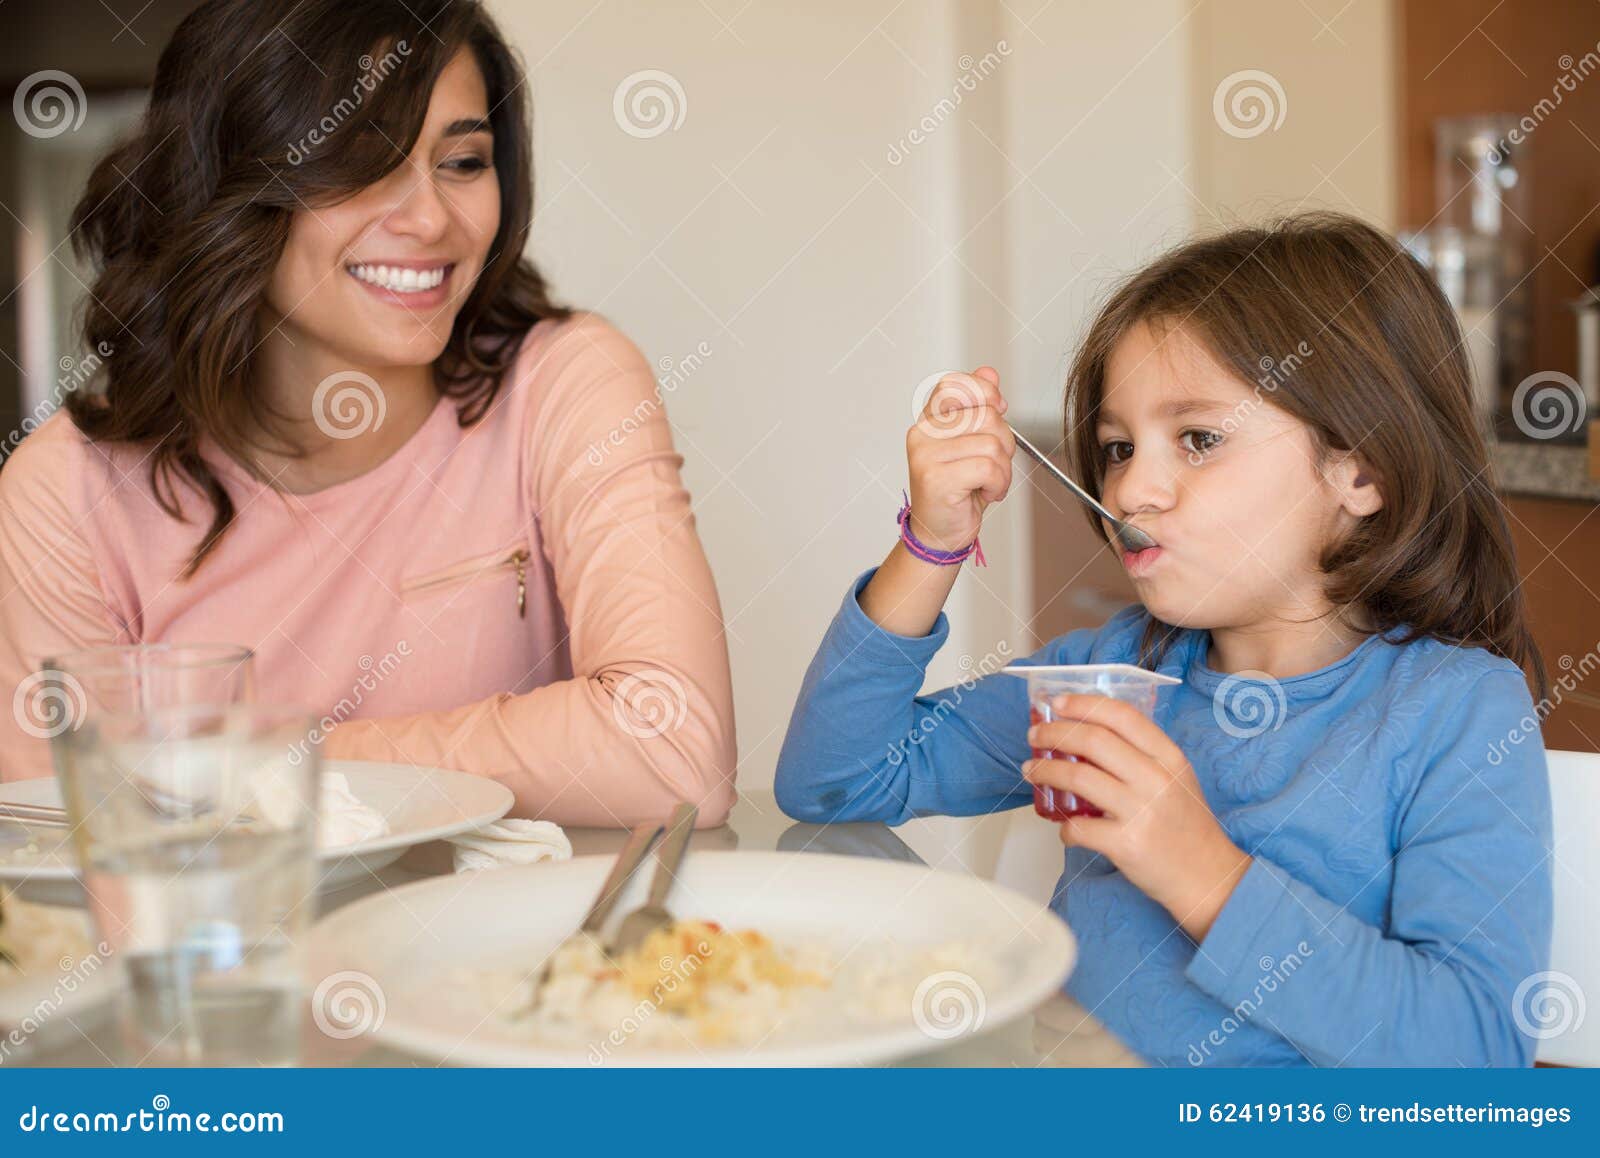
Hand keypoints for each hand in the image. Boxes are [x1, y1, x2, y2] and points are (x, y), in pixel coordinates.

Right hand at [905, 368, 1014, 552]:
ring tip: (989, 483)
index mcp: (928, 421)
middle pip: (986, 415)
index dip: (984, 391)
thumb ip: (979, 407)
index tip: (998, 409)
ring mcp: (926, 455)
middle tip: (994, 465)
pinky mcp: (936, 478)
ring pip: (991, 443)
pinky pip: (988, 467)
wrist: (940, 534)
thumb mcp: (972, 444)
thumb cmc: (957, 492)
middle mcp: (922, 434)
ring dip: (1002, 469)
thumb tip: (988, 372)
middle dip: (1004, 443)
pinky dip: (997, 484)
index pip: (955, 384)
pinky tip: (985, 493)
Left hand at [1023, 694, 1251, 941]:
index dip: (1083, 704)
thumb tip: (1087, 733)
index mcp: (1169, 757)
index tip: (1057, 703)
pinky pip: (1079, 826)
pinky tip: (1065, 827)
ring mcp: (1141, 812)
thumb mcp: (1175, 778)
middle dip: (1054, 733)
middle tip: (1035, 735)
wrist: (1207, 876)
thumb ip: (1141, 754)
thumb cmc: (1185, 824)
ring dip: (1046, 771)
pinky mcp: (1126, 844)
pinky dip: (1064, 826)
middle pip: (1093, 741)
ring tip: (1032, 770)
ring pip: (1078, 778)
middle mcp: (1156, 780)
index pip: (1122, 716)